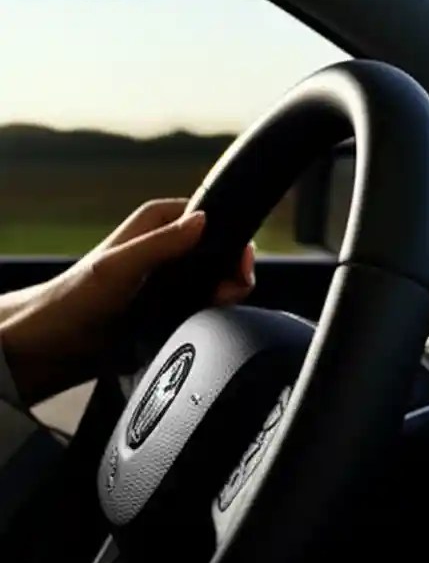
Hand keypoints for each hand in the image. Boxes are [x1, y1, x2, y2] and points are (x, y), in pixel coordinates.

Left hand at [0, 199, 254, 403]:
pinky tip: (203, 323)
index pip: (212, 216)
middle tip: (225, 294)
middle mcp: (168, 246)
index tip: (239, 263)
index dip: (232, 238)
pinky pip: (209, 306)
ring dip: (224, 297)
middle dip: (232, 274)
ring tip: (211, 310)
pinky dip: (213, 314)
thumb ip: (162, 242)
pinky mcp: (173, 306)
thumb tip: (204, 221)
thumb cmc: (75, 300)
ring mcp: (172, 278)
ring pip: (220, 281)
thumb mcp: (119, 266)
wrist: (55, 346)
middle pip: (223, 252)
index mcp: (157, 222)